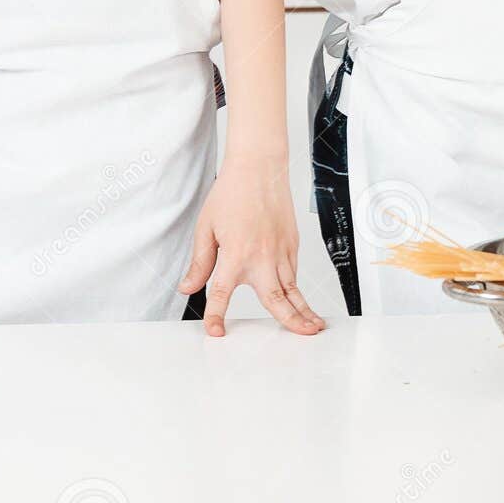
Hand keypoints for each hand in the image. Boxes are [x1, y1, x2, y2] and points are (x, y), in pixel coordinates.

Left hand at [178, 155, 325, 337]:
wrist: (259, 167)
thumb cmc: (232, 192)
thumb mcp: (207, 227)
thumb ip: (200, 262)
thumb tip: (189, 287)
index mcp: (236, 254)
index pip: (223, 294)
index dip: (216, 316)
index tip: (215, 332)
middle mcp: (262, 257)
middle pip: (277, 299)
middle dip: (292, 322)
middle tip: (304, 336)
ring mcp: (281, 250)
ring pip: (294, 288)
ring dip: (304, 309)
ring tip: (314, 326)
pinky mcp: (292, 243)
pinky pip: (294, 271)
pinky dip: (296, 287)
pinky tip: (298, 297)